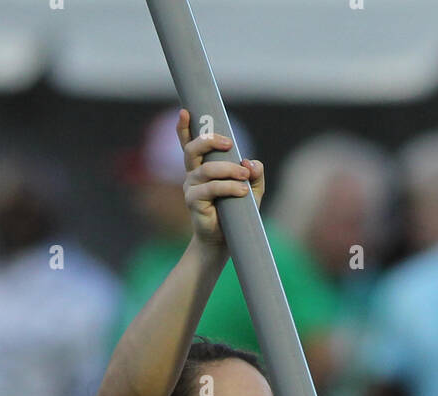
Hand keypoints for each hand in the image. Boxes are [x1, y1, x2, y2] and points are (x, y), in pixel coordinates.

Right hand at [176, 108, 263, 247]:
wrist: (224, 241)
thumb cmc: (236, 211)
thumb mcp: (251, 189)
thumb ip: (254, 173)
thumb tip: (251, 162)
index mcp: (202, 166)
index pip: (189, 143)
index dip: (184, 127)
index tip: (185, 111)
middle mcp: (192, 174)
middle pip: (193, 149)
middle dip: (210, 141)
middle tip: (230, 144)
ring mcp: (191, 187)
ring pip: (207, 169)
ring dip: (229, 169)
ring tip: (244, 177)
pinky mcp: (193, 201)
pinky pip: (210, 188)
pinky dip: (229, 187)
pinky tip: (242, 192)